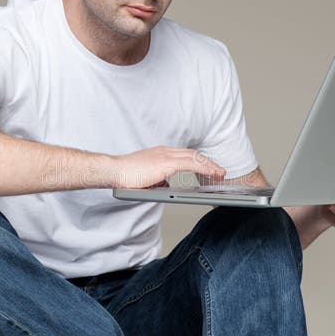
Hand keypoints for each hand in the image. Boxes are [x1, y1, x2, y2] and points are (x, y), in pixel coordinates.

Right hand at [108, 146, 225, 188]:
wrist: (114, 172)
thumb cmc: (125, 176)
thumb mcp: (146, 177)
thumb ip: (158, 178)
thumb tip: (166, 184)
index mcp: (160, 153)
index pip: (185, 155)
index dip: (198, 161)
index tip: (207, 168)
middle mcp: (165, 151)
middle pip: (193, 154)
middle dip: (208, 163)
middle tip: (219, 172)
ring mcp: (166, 156)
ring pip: (195, 158)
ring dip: (210, 166)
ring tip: (220, 174)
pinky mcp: (166, 163)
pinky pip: (191, 163)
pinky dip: (205, 168)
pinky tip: (212, 174)